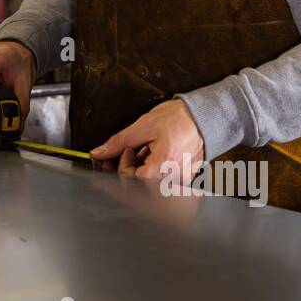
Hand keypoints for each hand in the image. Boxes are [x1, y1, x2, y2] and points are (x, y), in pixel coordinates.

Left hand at [89, 99, 204, 181]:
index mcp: (164, 165)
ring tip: (149, 151)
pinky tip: (157, 157)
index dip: (123, 164)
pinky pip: (164, 182)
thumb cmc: (177, 118)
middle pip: (141, 185)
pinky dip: (155, 171)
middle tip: (133, 152)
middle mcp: (174, 178)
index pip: (131, 179)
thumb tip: (98, 153)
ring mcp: (181, 181)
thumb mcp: (143, 126)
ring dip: (143, 170)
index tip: (127, 150)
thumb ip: (118, 142)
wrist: (202, 115)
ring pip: (151, 185)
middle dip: (131, 170)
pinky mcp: (185, 179)